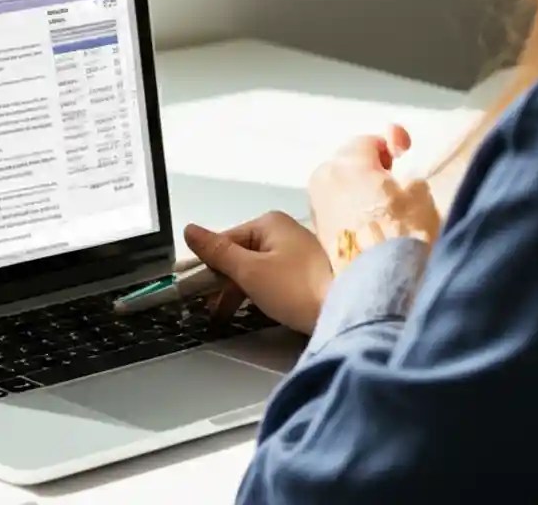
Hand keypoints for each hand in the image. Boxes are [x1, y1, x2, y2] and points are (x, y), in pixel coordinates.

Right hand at [184, 212, 331, 334]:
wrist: (349, 312)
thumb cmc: (296, 289)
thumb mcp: (249, 271)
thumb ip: (217, 251)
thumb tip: (188, 229)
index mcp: (269, 223)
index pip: (225, 240)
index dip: (209, 265)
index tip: (197, 291)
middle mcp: (284, 231)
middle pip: (240, 254)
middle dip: (224, 281)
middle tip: (212, 309)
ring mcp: (298, 251)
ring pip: (256, 267)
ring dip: (240, 289)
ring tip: (228, 314)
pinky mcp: (308, 272)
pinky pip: (273, 277)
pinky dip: (260, 292)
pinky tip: (255, 308)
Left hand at [309, 125, 440, 272]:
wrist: (378, 279)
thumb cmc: (404, 231)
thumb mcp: (419, 193)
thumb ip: (406, 176)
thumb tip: (398, 182)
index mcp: (348, 161)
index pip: (369, 140)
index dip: (392, 143)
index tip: (405, 154)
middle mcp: (324, 176)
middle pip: (349, 161)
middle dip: (371, 167)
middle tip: (396, 185)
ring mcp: (316, 202)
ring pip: (340, 184)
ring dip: (359, 189)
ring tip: (384, 208)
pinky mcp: (316, 227)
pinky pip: (336, 206)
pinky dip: (350, 209)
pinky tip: (369, 224)